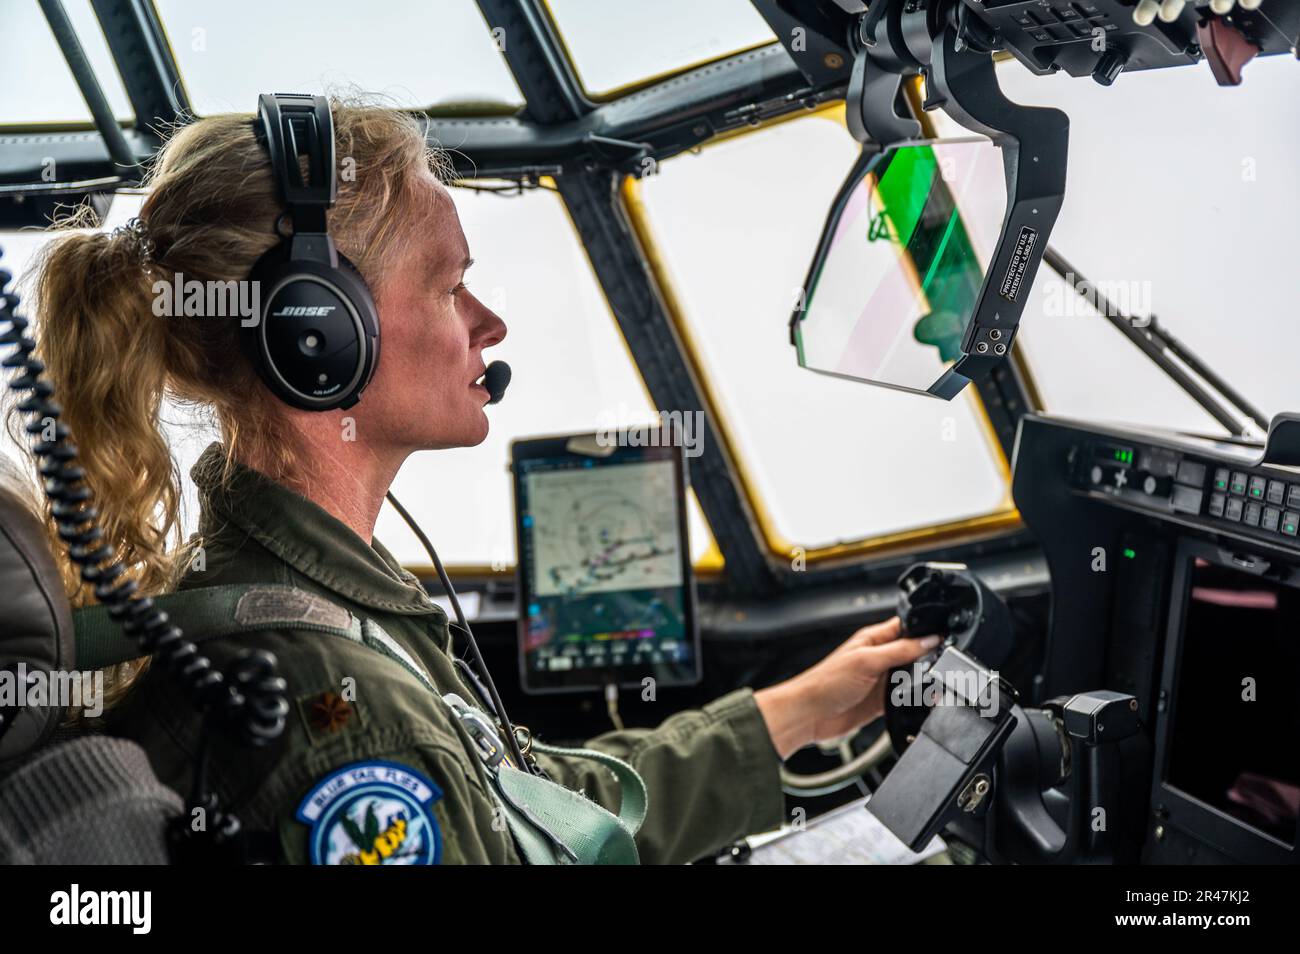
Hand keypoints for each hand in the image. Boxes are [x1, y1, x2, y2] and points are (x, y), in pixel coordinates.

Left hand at [753, 617, 940, 759]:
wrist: (809, 715)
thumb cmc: (825, 683)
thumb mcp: (866, 661)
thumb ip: (899, 651)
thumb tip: (928, 640)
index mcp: (873, 639)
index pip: (906, 628)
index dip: (925, 630)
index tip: (944, 638)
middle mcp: (878, 658)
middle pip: (913, 653)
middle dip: (928, 658)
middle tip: (941, 665)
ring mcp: (880, 680)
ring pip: (911, 677)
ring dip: (922, 680)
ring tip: (932, 684)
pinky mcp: (880, 702)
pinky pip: (904, 698)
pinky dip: (913, 700)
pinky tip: (920, 700)